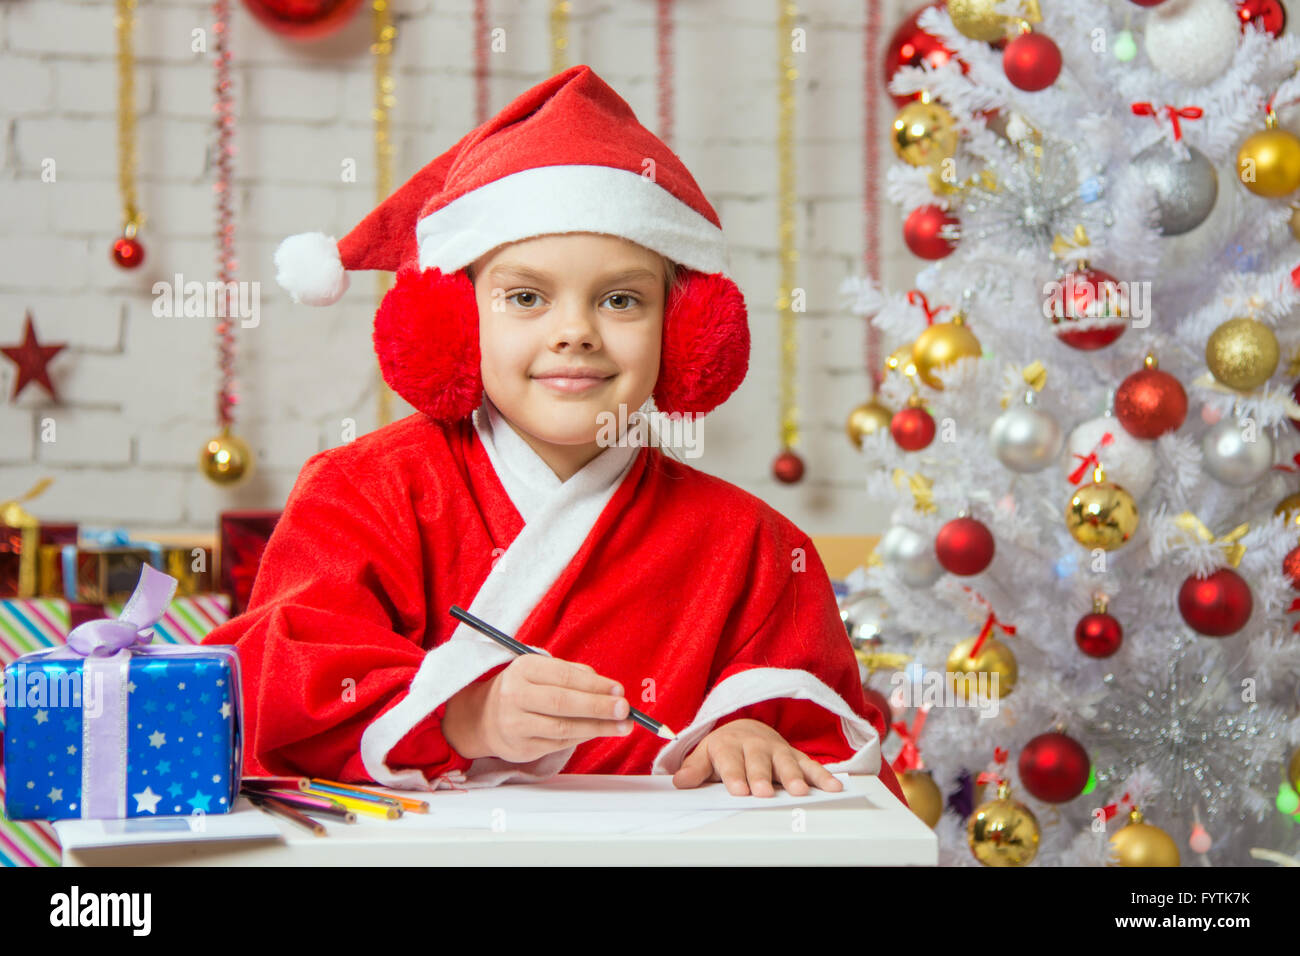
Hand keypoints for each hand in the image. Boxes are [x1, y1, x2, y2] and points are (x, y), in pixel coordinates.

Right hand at [443, 654, 631, 763]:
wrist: (482, 717)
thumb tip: (609, 688)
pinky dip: (583, 737)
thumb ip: (573, 674)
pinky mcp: (521, 748)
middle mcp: (514, 696)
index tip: (619, 690)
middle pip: (563, 703)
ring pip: (563, 728)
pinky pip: (559, 743)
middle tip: (625, 710)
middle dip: (598, 707)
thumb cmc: (522, 689)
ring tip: (622, 726)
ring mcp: (515, 724)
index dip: (594, 685)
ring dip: (597, 727)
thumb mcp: (540, 671)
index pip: (564, 676)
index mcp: (522, 669)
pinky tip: (599, 732)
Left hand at [671, 718, 844, 797]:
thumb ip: (694, 769)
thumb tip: (680, 782)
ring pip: (785, 763)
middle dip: (762, 776)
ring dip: (793, 776)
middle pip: (759, 762)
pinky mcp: (794, 756)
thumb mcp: (705, 755)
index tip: (738, 790)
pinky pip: (809, 765)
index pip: (731, 761)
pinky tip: (833, 787)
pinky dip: (822, 776)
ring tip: (799, 791)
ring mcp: (776, 750)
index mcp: (728, 745)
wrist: (745, 728)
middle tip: (764, 792)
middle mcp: (754, 746)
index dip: (734, 775)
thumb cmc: (724, 748)